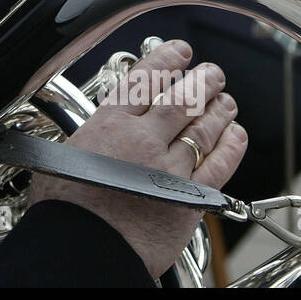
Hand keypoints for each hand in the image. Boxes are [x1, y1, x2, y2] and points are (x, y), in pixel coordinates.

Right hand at [28, 39, 246, 277]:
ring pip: (204, 126)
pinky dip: (231, 146)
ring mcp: (170, 167)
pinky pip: (220, 164)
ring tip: (226, 99)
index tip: (179, 51)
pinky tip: (236, 134)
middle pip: (182, 98)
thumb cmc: (66, 209)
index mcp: (109, 124)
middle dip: (202, 81)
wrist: (83, 248)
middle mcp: (143, 139)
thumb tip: (97, 135)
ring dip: (219, 109)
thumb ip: (91, 139)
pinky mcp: (190, 196)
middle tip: (212, 72)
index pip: (145, 80)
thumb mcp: (64, 156)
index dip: (167, 60)